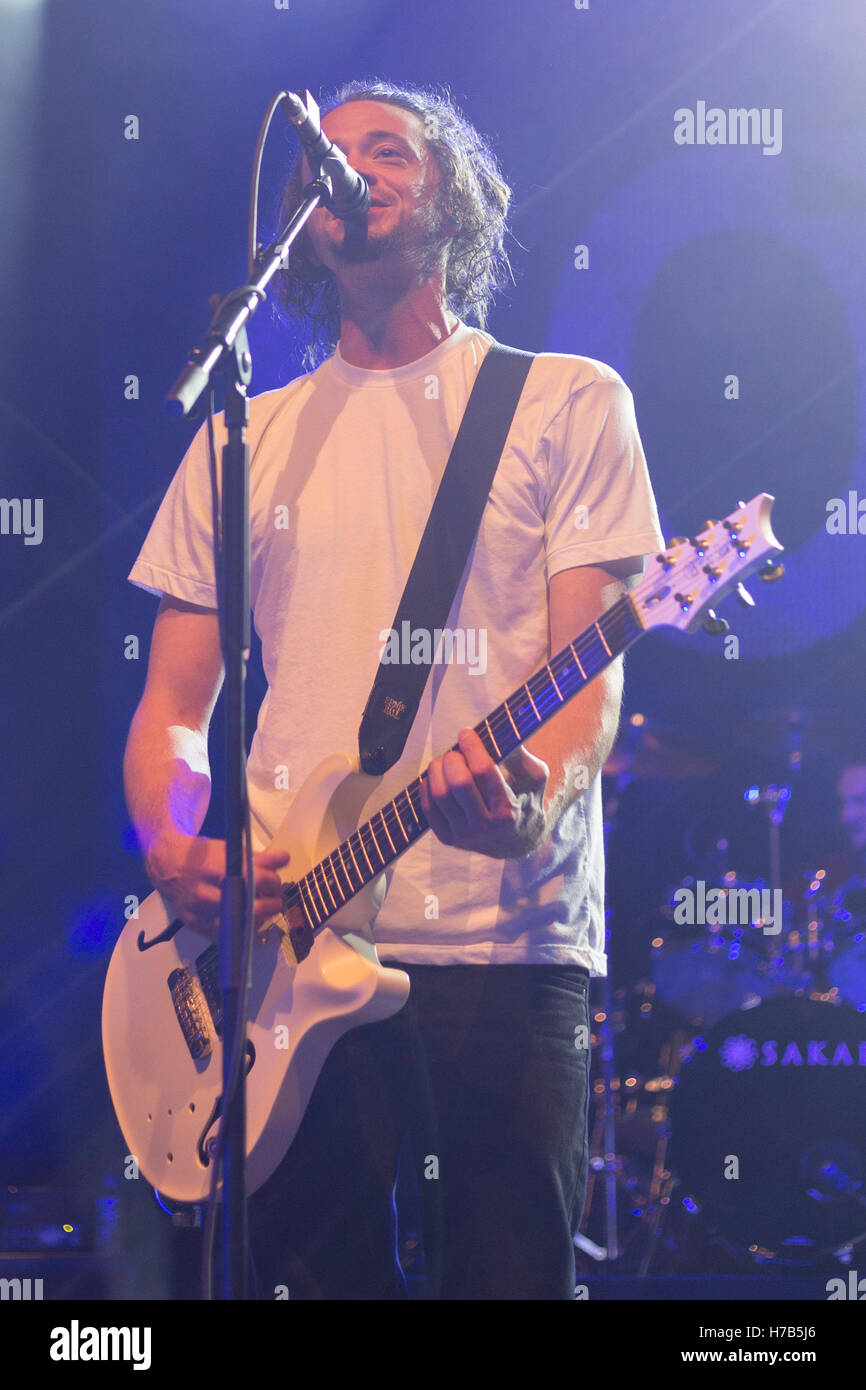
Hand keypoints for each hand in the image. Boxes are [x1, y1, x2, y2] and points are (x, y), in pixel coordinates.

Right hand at [145, 832, 289, 933]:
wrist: (167, 863)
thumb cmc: (202, 854)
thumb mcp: (230, 849)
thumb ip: (259, 857)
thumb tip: (285, 859)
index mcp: (220, 868)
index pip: (261, 880)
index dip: (274, 882)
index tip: (275, 883)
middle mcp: (209, 891)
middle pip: (253, 906)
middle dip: (271, 905)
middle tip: (274, 901)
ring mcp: (201, 911)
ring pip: (240, 926)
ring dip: (259, 922)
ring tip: (262, 914)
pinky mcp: (195, 925)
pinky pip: (223, 938)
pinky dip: (239, 935)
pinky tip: (248, 928)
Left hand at [420, 728, 549, 859]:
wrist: (518, 842)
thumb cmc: (526, 801)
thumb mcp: (535, 777)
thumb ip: (520, 754)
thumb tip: (499, 731)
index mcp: (508, 810)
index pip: (484, 772)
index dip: (472, 747)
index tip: (466, 733)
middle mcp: (485, 826)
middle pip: (458, 783)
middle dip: (452, 758)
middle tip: (455, 752)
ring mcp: (464, 835)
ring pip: (440, 795)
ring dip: (437, 770)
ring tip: (444, 762)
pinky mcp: (448, 839)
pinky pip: (428, 809)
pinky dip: (428, 787)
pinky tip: (437, 778)